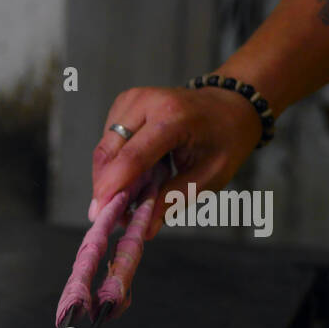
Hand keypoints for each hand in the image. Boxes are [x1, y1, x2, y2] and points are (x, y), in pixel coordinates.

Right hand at [90, 84, 262, 237]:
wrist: (229, 105)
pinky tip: (134, 172)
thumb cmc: (224, 140)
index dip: (112, 189)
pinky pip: (107, 142)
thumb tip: (144, 228)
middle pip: (108, 153)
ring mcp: (132, 99)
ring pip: (103, 149)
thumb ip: (174, 200)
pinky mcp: (124, 103)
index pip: (132, 157)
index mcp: (174, 117)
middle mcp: (147, 101)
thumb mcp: (211, 175)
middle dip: (105, 188)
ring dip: (109, 178)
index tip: (99, 215)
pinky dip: (113, 164)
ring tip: (132, 192)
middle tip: (113, 215)